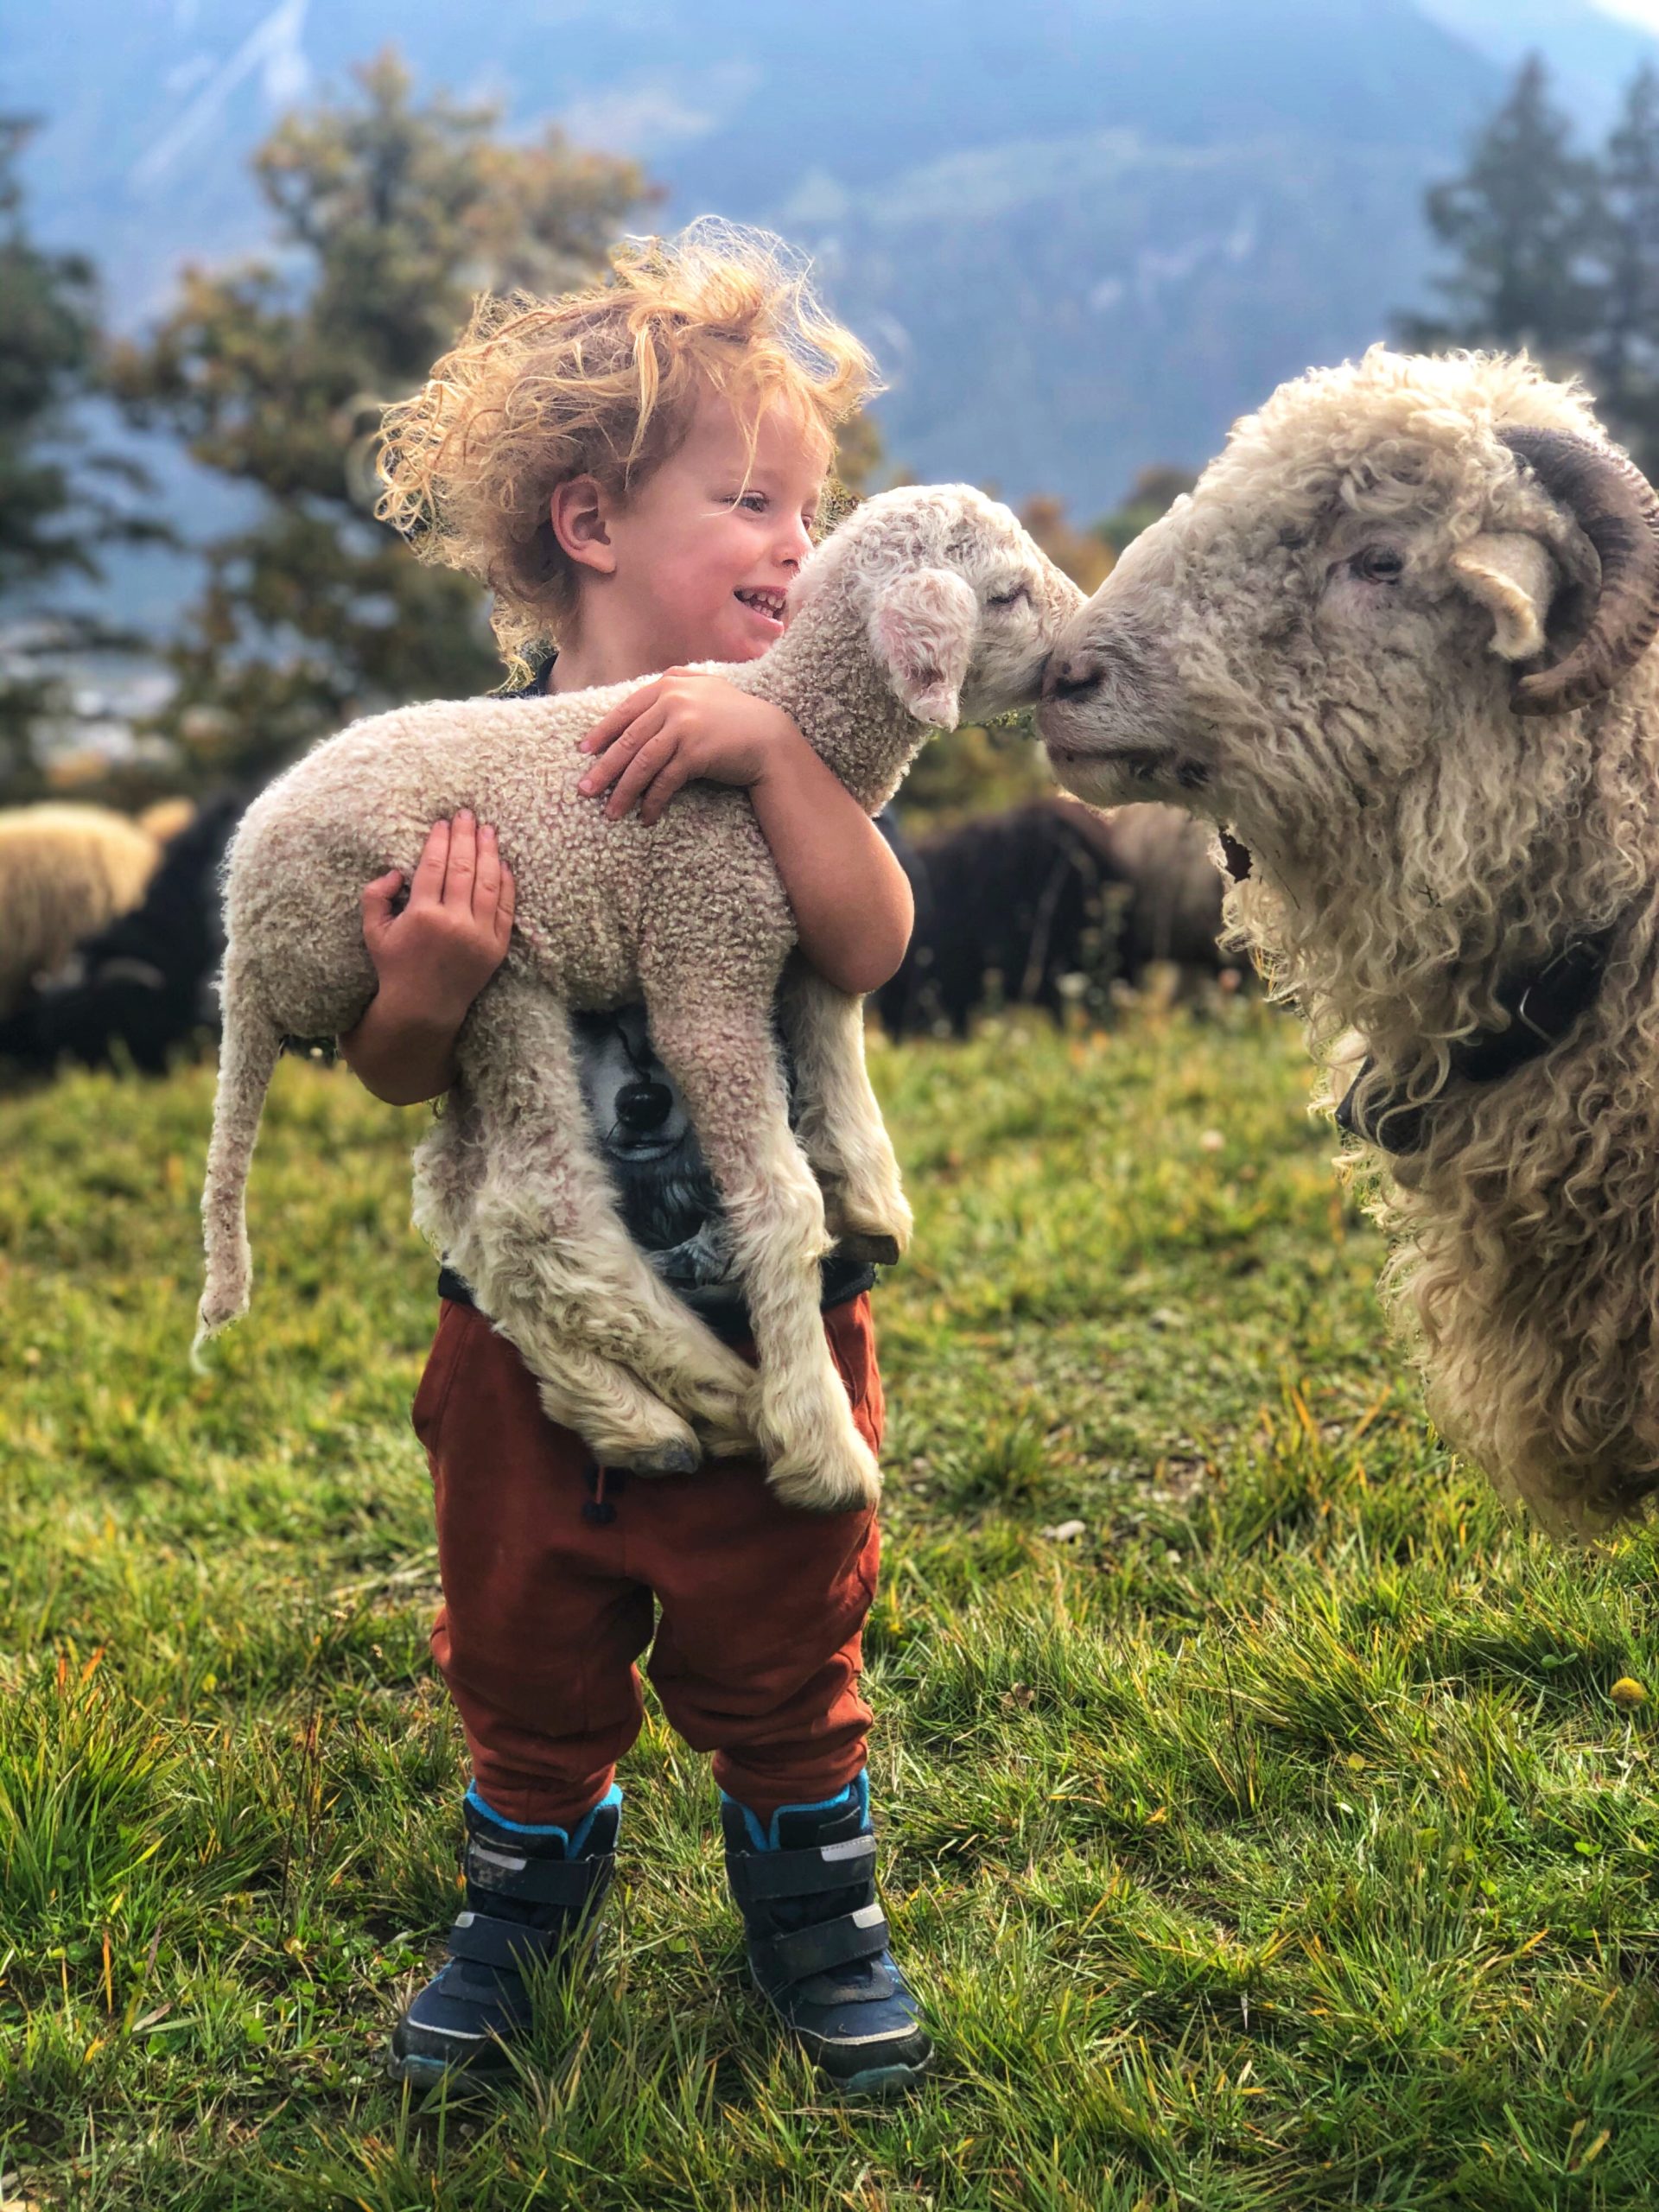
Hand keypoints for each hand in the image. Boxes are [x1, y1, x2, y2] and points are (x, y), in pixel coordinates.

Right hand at [359, 811, 515, 1020]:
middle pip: (464, 868)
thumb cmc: (396, 965)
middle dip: (466, 837)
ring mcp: (479, 935)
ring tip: (488, 831)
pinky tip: (502, 864)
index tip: (443, 822)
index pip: (434, 866)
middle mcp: (454, 923)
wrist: (424, 1007)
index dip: (440, 841)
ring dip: (489, 853)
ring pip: (488, 883)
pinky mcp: (496, 946)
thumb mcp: (373, 931)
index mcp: (422, 916)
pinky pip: (506, 908)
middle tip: (468, 815)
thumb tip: (397, 871)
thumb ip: (375, 896)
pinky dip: (506, 883)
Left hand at [577, 671, 804, 825]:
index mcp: (670, 683)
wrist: (770, 737)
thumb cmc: (735, 717)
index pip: (626, 710)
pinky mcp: (695, 752)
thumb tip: (639, 709)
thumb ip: (675, 690)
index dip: (602, 732)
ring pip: (642, 763)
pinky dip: (653, 801)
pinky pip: (664, 781)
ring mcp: (684, 725)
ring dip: (623, 791)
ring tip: (610, 812)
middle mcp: (674, 700)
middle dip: (604, 768)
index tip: (585, 751)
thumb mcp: (704, 691)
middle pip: (629, 740)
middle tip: (585, 790)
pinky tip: (646, 817)